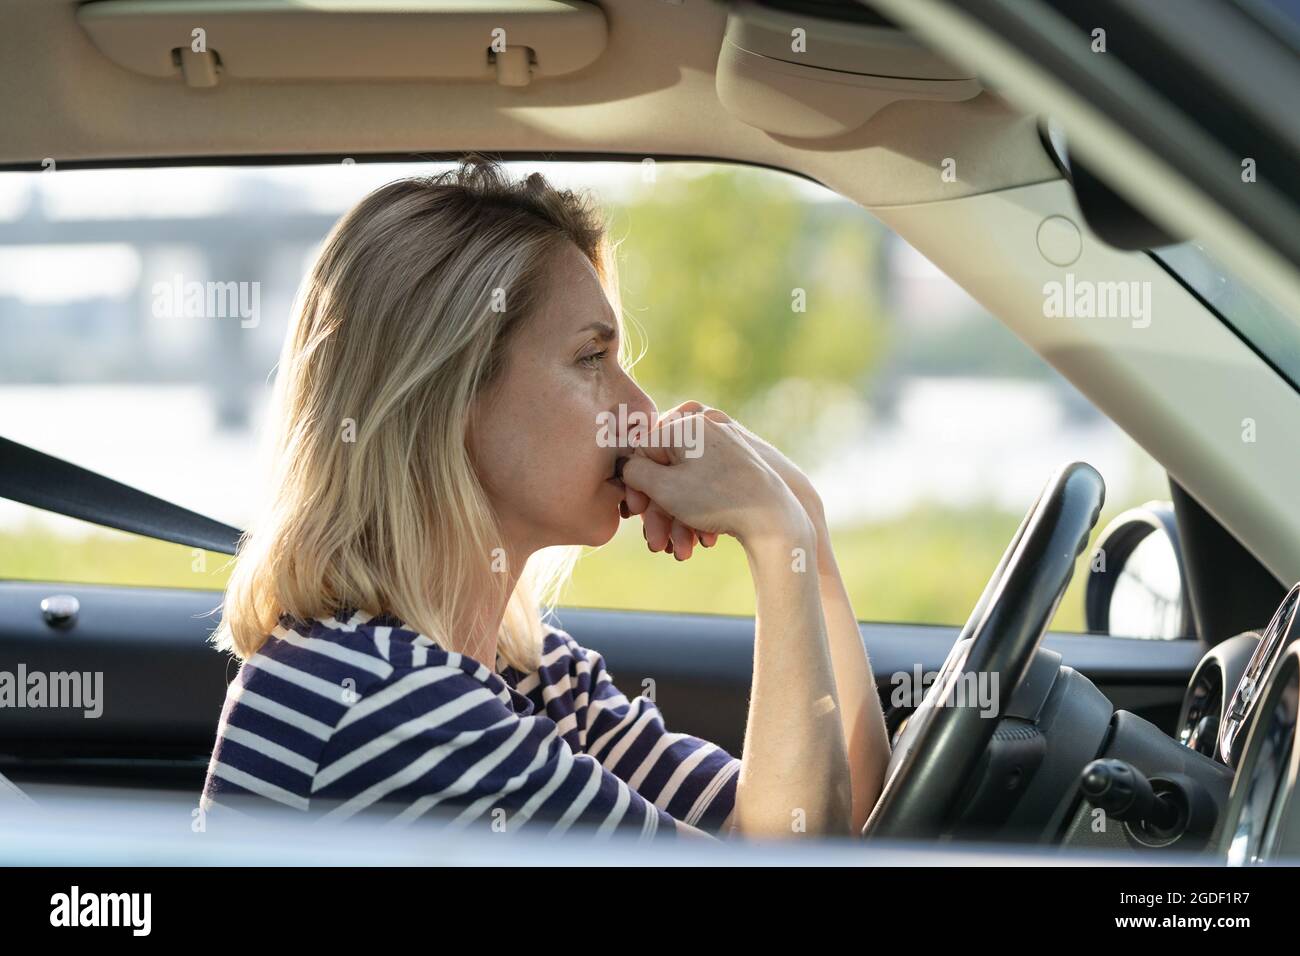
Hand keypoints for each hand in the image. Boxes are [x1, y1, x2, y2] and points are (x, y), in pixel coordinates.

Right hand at [619, 410, 809, 550]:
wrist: (775, 519)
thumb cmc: (717, 500)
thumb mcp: (664, 487)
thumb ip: (635, 472)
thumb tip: (626, 466)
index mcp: (687, 425)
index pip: (645, 450)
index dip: (636, 485)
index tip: (635, 513)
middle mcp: (707, 429)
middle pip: (667, 471)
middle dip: (659, 512)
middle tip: (655, 541)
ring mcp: (727, 448)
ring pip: (688, 485)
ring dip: (679, 520)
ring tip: (681, 551)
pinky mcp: (740, 467)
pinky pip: (709, 488)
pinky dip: (702, 513)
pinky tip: (704, 539)